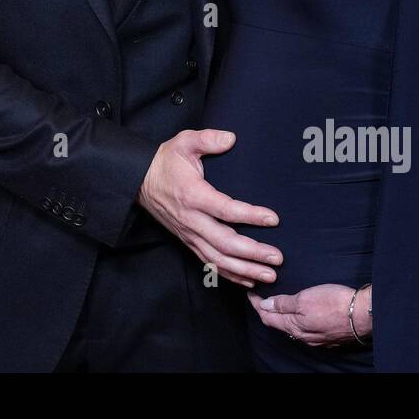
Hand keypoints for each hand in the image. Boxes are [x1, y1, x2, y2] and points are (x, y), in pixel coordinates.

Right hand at [138, 128, 282, 287]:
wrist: (140, 181)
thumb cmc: (166, 161)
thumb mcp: (184, 142)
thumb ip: (207, 138)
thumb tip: (231, 138)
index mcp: (192, 195)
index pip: (225, 209)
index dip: (250, 216)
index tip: (273, 219)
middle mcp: (191, 219)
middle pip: (224, 242)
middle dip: (253, 253)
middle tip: (278, 257)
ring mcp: (189, 234)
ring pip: (218, 259)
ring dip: (244, 269)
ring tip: (270, 275)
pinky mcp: (188, 241)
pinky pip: (209, 262)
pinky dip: (230, 274)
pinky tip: (248, 280)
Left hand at [248, 283, 371, 347]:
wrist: (363, 314)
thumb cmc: (334, 304)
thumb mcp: (304, 298)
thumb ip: (284, 303)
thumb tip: (265, 305)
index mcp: (294, 326)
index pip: (268, 317)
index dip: (257, 305)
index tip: (251, 294)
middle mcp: (303, 336)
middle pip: (279, 324)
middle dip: (267, 311)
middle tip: (260, 297)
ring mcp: (316, 338)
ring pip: (292, 327)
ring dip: (282, 316)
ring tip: (277, 303)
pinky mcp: (327, 336)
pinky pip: (305, 329)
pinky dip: (297, 319)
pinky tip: (300, 312)